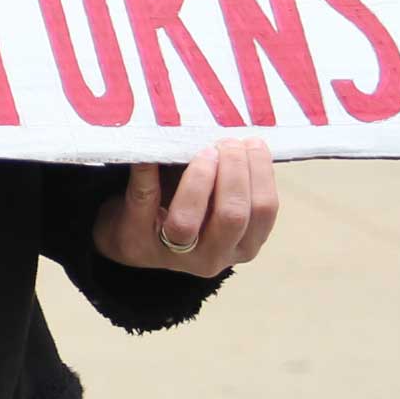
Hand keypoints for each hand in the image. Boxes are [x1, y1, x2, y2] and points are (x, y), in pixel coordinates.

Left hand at [92, 137, 275, 278]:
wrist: (135, 237)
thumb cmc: (185, 209)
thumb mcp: (219, 202)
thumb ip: (234, 180)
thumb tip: (244, 140)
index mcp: (243, 245)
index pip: (264, 211)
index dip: (261, 173)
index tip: (252, 143)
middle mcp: (213, 257)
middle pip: (233, 215)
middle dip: (233, 171)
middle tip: (226, 144)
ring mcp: (173, 254)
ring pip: (187, 220)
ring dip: (197, 178)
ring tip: (203, 151)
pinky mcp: (137, 240)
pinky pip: (144, 200)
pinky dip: (147, 171)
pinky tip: (151, 152)